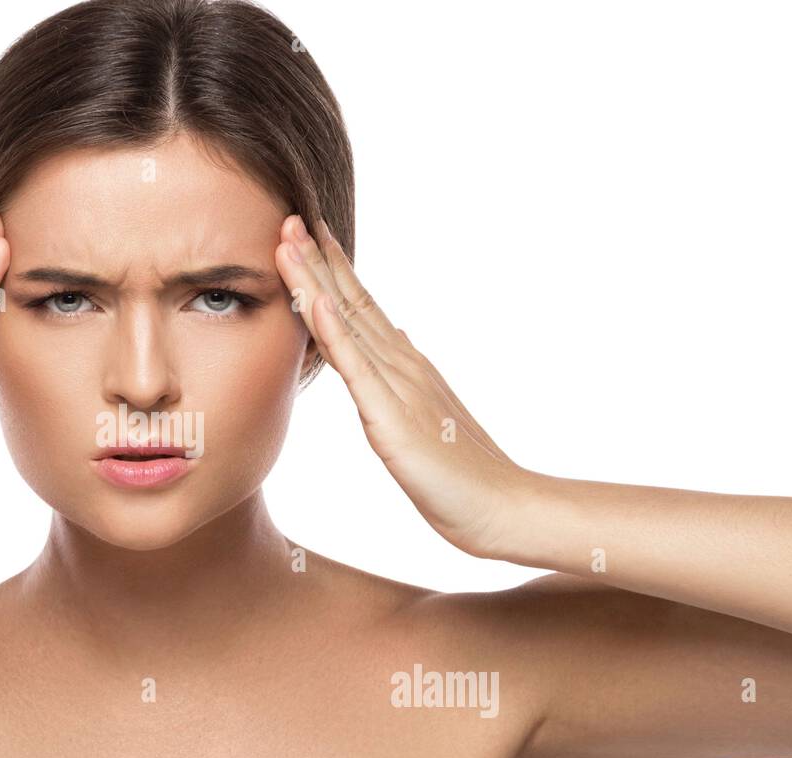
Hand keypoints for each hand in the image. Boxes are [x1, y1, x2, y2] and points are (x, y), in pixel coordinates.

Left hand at [274, 214, 530, 557]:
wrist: (502, 507)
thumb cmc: (464, 473)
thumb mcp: (426, 415)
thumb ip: (407, 376)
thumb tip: (396, 336)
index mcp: (404, 366)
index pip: (360, 308)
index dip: (331, 270)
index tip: (306, 233)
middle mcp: (401, 364)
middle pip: (350, 301)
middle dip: (316, 259)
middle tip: (289, 215)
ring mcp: (397, 385)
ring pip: (347, 321)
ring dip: (315, 279)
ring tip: (289, 239)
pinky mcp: (391, 416)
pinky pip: (356, 367)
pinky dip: (332, 330)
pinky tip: (313, 300)